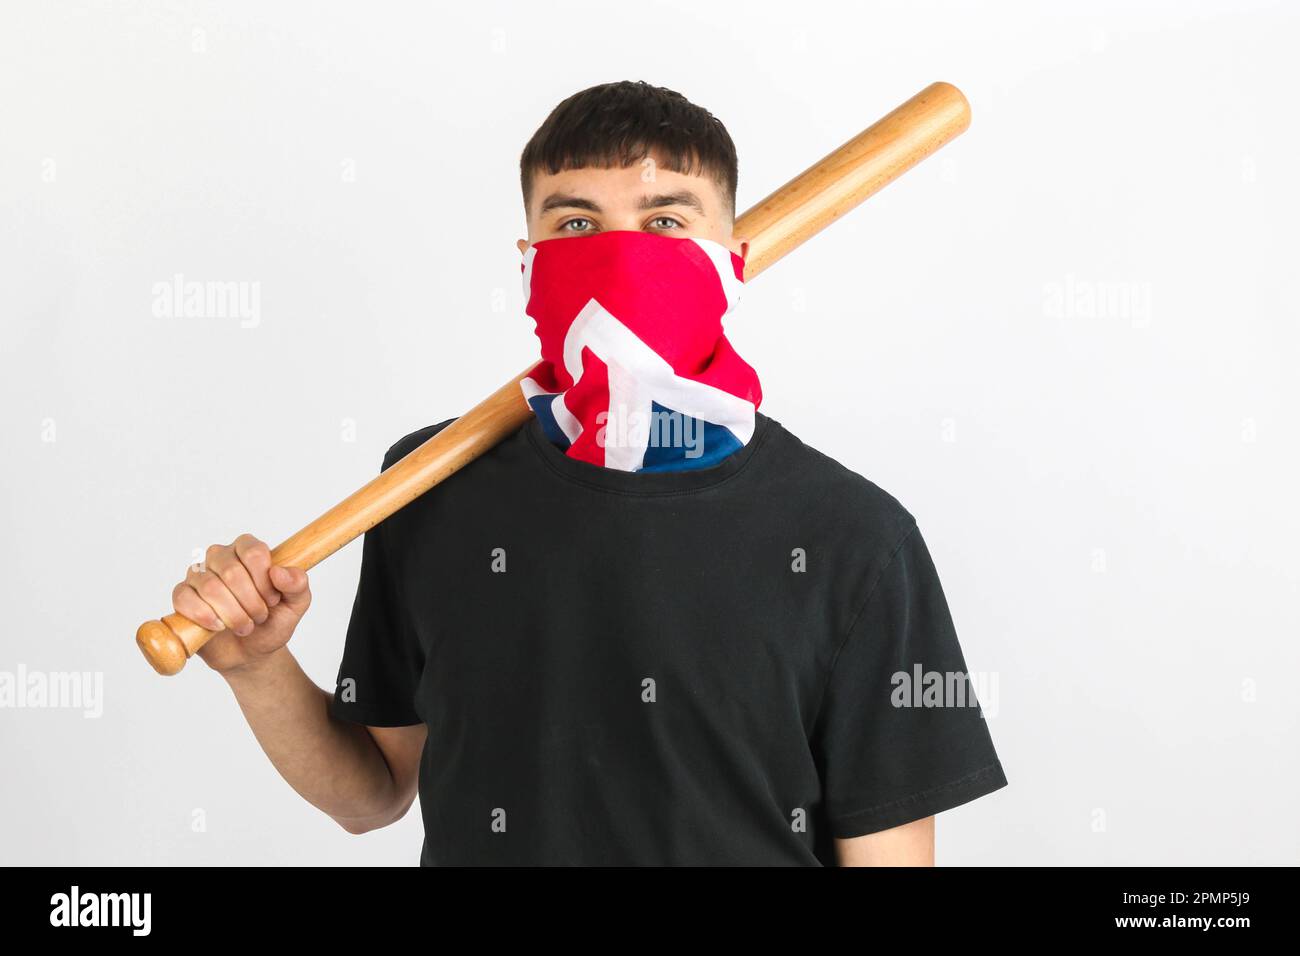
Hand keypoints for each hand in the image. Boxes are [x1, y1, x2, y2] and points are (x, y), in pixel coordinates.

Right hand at [170, 533, 311, 674]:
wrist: (251, 652)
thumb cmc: (272, 622)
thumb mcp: (296, 605)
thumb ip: (298, 585)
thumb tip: (280, 572)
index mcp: (249, 550)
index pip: (253, 552)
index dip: (264, 581)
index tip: (272, 600)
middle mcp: (221, 556)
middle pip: (231, 571)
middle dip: (250, 602)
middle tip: (259, 617)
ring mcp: (199, 575)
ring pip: (210, 587)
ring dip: (232, 614)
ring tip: (244, 626)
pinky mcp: (182, 596)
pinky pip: (184, 598)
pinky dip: (204, 616)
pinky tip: (218, 626)